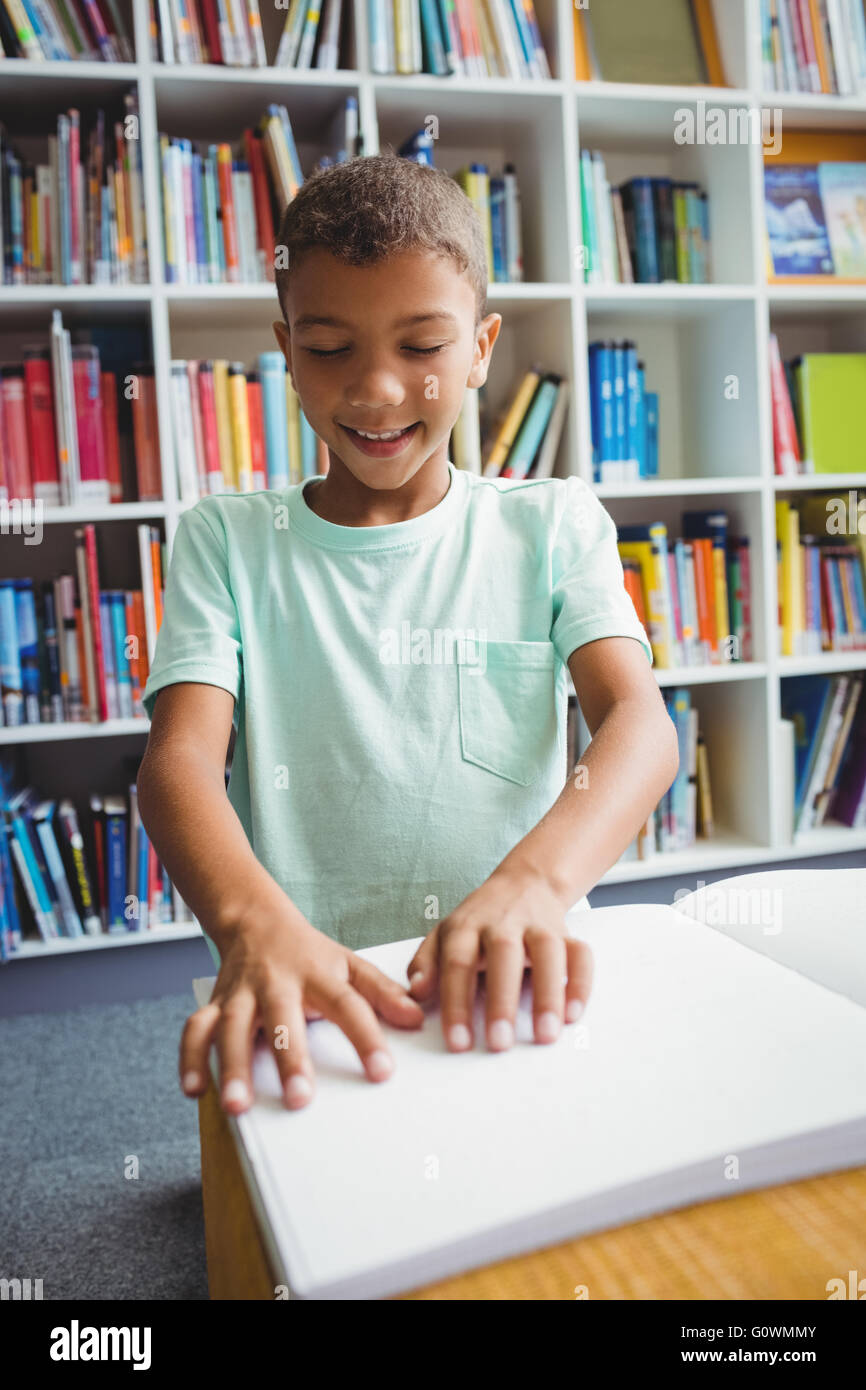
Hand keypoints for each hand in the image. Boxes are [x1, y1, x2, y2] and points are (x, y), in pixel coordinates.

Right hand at [179, 904, 424, 1112]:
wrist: (256, 920)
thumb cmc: (309, 954)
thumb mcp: (350, 965)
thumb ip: (383, 992)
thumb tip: (417, 1018)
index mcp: (317, 975)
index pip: (347, 1004)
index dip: (366, 1038)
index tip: (382, 1073)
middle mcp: (276, 983)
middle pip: (281, 1020)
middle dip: (288, 1059)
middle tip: (300, 1099)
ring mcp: (241, 994)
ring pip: (231, 1028)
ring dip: (232, 1066)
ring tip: (238, 1107)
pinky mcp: (214, 1004)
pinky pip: (195, 1030)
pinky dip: (190, 1059)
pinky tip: (195, 1091)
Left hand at [406, 867, 592, 1051]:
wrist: (523, 883)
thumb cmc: (478, 923)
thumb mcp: (443, 935)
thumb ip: (426, 964)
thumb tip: (416, 993)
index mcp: (466, 926)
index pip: (458, 963)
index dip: (457, 1004)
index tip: (459, 1043)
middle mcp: (503, 922)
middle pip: (503, 955)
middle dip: (502, 1001)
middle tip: (500, 1043)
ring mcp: (538, 925)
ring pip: (548, 951)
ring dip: (548, 994)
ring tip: (545, 1035)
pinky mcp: (566, 932)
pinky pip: (580, 953)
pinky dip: (580, 982)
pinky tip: (573, 1015)